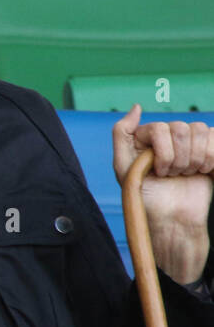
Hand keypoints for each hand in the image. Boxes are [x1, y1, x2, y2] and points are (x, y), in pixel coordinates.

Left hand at [113, 105, 213, 283]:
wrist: (172, 219)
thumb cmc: (144, 196)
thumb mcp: (123, 166)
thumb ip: (121, 133)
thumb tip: (137, 106)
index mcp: (147, 136)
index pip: (162, 127)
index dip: (163, 153)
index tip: (159, 172)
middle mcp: (168, 136)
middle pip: (183, 128)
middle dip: (179, 158)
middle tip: (173, 176)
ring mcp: (190, 143)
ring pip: (201, 130)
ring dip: (195, 159)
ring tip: (186, 174)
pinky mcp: (210, 151)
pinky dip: (212, 157)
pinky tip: (204, 170)